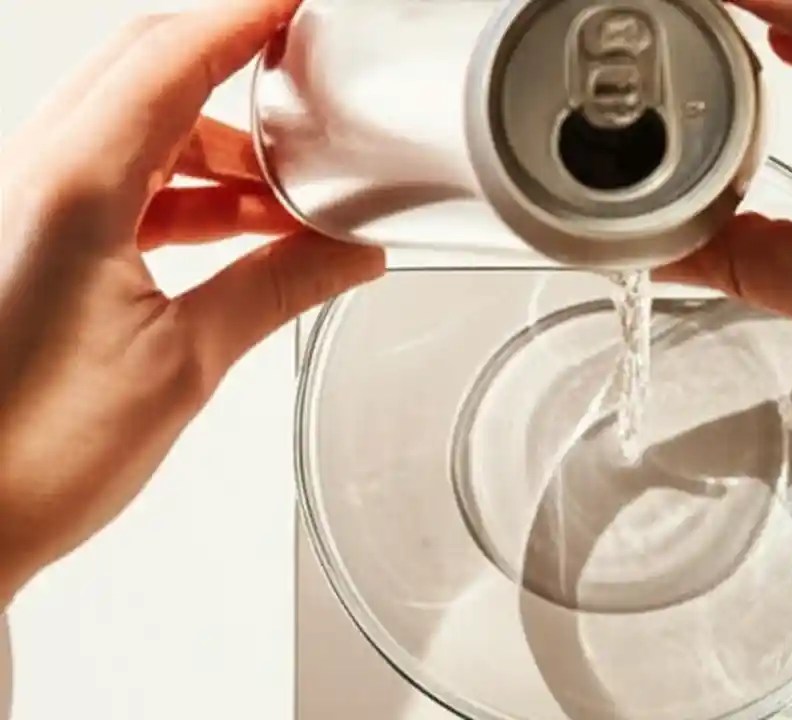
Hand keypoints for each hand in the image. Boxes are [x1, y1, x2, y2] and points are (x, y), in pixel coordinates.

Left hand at [0, 0, 383, 605]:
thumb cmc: (29, 453)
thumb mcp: (186, 364)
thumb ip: (278, 287)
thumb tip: (348, 254)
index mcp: (73, 189)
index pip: (173, 57)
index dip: (247, 18)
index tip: (299, 5)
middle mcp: (37, 179)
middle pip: (147, 71)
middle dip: (237, 73)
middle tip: (307, 85)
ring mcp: (28, 206)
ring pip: (135, 127)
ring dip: (217, 148)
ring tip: (292, 196)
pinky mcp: (32, 240)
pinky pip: (119, 179)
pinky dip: (186, 191)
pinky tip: (243, 231)